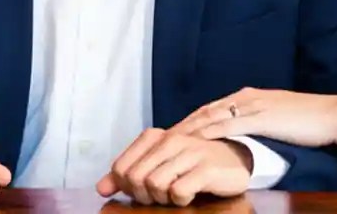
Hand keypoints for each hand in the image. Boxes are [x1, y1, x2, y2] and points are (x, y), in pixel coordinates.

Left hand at [95, 128, 251, 205]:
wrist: (235, 159)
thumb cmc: (194, 163)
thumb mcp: (159, 165)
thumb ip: (129, 174)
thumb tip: (101, 188)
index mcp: (155, 137)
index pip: (121, 167)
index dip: (126, 186)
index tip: (141, 190)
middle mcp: (171, 140)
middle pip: (135, 178)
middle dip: (143, 195)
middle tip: (159, 196)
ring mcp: (190, 152)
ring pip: (154, 184)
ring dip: (162, 198)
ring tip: (175, 194)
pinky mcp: (207, 168)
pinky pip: (178, 192)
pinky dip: (180, 200)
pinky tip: (189, 195)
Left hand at [170, 87, 336, 147]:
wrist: (331, 115)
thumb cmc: (309, 120)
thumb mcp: (277, 117)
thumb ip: (258, 121)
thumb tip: (244, 135)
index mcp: (249, 97)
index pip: (211, 110)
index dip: (190, 122)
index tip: (171, 135)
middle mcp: (245, 98)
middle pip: (204, 112)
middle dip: (181, 125)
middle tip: (159, 140)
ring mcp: (252, 106)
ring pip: (211, 117)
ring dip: (187, 129)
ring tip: (167, 142)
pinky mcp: (260, 118)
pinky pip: (227, 126)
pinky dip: (208, 133)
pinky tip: (194, 141)